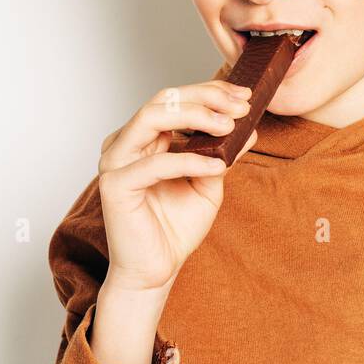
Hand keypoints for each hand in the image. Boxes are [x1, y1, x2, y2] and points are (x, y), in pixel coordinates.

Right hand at [96, 79, 257, 292]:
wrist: (156, 271)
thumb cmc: (176, 227)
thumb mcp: (209, 182)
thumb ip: (223, 153)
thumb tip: (249, 126)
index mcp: (145, 138)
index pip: (176, 99)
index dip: (211, 92)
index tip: (246, 96)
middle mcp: (126, 143)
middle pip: (163, 99)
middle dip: (206, 97)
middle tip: (240, 105)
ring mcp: (116, 161)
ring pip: (151, 117)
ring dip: (195, 115)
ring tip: (228, 126)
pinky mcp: (114, 185)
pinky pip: (154, 164)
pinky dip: (189, 160)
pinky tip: (217, 166)